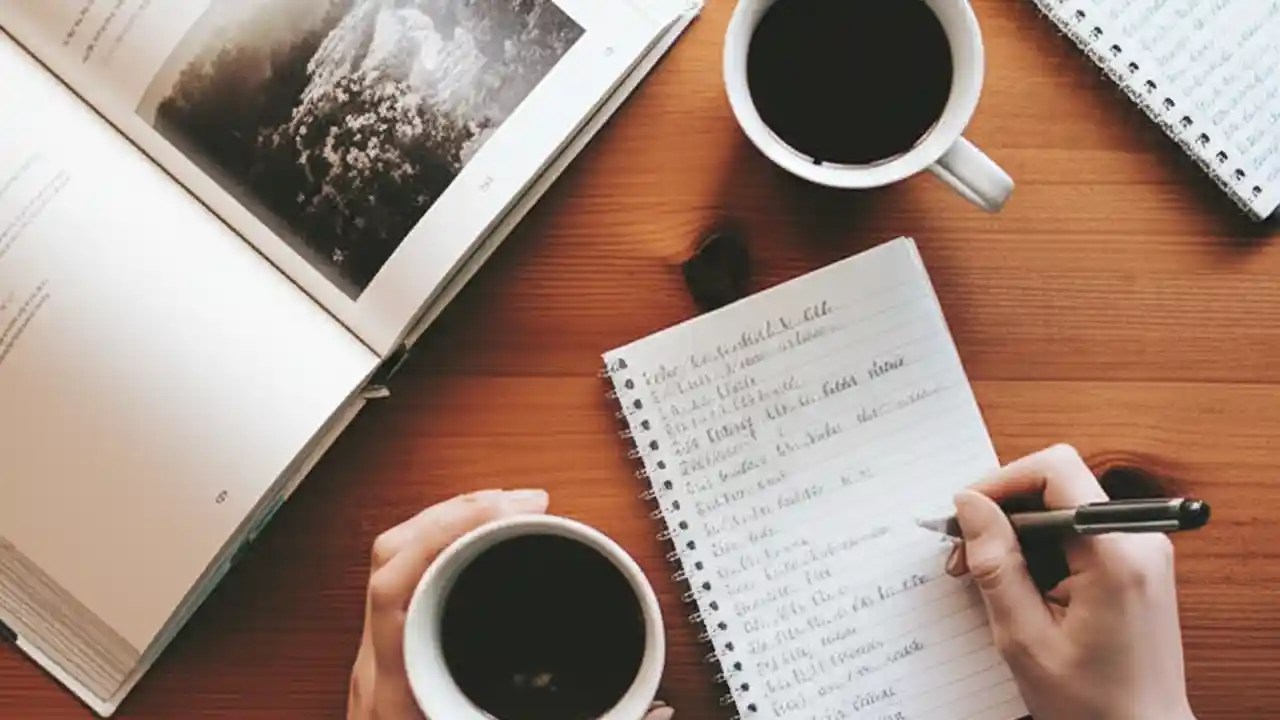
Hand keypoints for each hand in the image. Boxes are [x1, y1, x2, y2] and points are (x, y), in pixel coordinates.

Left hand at [348, 490, 548, 718]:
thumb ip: (536, 712)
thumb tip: (639, 715)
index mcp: (390, 690)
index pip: (394, 588)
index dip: (444, 531)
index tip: (503, 510)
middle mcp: (375, 667)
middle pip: (389, 558)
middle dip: (455, 511)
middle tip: (522, 499)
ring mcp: (376, 663)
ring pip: (392, 566)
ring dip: (446, 525)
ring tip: (503, 510)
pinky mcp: (387, 666)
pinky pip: (403, 588)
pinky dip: (442, 557)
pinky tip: (475, 554)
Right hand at [946, 445, 1195, 719]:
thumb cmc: (1093, 704)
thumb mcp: (1025, 638)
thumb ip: (996, 564)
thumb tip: (969, 503)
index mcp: (1118, 555)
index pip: (1056, 471)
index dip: (1001, 482)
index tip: (964, 514)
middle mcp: (1140, 540)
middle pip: (1056, 486)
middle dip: (1002, 513)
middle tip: (964, 557)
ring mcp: (1143, 550)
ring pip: (1062, 508)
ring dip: (1017, 535)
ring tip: (987, 579)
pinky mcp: (1136, 563)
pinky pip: (1077, 532)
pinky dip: (1040, 549)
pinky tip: (1018, 587)